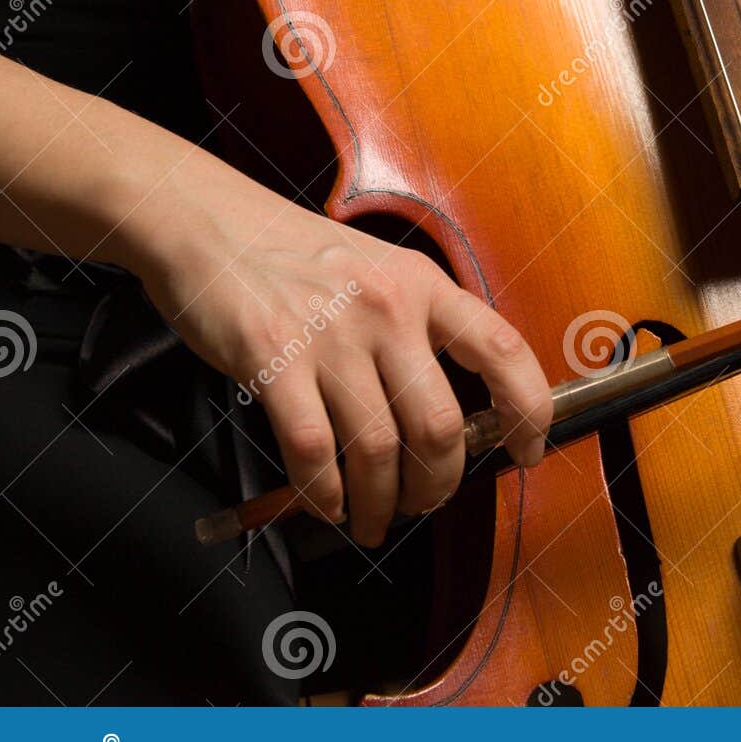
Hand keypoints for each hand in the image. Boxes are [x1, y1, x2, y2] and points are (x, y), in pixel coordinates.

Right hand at [129, 189, 552, 547]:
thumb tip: (457, 416)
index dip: (529, 410)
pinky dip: (325, 493)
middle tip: (425, 503)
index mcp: (426, 286)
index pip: (504, 351)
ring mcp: (331, 336)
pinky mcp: (273, 359)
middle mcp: (388, 309)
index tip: (528, 450)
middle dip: (438, 484)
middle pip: (438, 425)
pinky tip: (328, 504)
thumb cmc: (301, 257)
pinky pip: (313, 450)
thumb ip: (423, 329)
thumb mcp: (384, 271)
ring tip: (375, 518)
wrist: (212, 223)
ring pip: (378, 449)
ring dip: (381, 502)